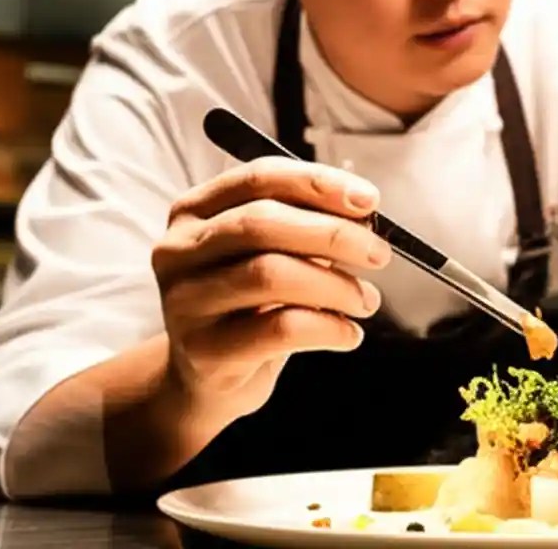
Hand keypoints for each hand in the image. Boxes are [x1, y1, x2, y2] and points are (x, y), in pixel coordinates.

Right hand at [151, 157, 390, 418]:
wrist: (207, 378)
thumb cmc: (248, 306)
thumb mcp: (269, 256)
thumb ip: (306, 229)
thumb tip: (363, 217)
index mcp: (194, 211)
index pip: (258, 179)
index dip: (318, 183)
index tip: (369, 199)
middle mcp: (179, 251)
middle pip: (261, 223)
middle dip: (333, 234)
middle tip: (378, 253)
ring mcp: (185, 302)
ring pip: (270, 275)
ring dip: (336, 285)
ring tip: (366, 300)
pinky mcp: (204, 351)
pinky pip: (279, 329)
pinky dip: (329, 327)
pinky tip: (349, 333)